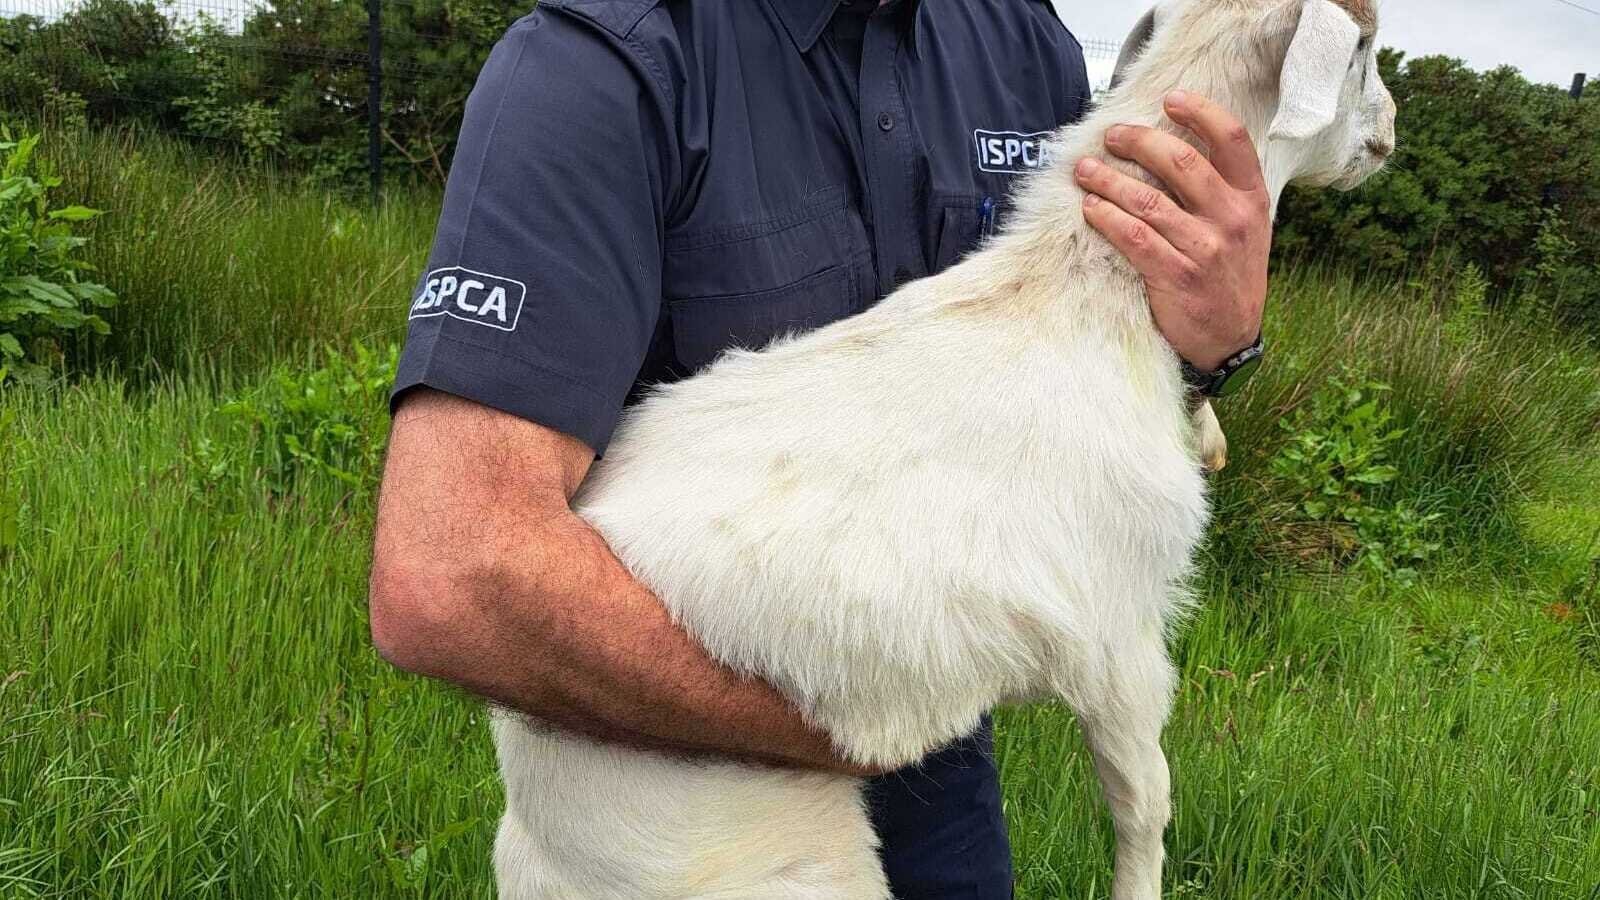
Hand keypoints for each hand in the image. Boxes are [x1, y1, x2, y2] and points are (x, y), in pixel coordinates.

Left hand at [1075, 91, 1270, 371]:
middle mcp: (1232, 218)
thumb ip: (1221, 188)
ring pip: (1148, 200)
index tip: (1169, 98)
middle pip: (1181, 161)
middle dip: (1139, 141)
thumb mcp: (1245, 227)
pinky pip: (1133, 238)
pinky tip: (1090, 208)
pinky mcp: (1176, 276)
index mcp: (1251, 198)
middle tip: (1111, 135)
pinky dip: (1106, 218)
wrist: (1232, 337)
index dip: (1201, 112)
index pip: (1232, 139)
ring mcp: (1205, 248)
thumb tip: (1174, 144)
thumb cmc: (1228, 273)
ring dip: (1109, 180)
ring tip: (1084, 170)